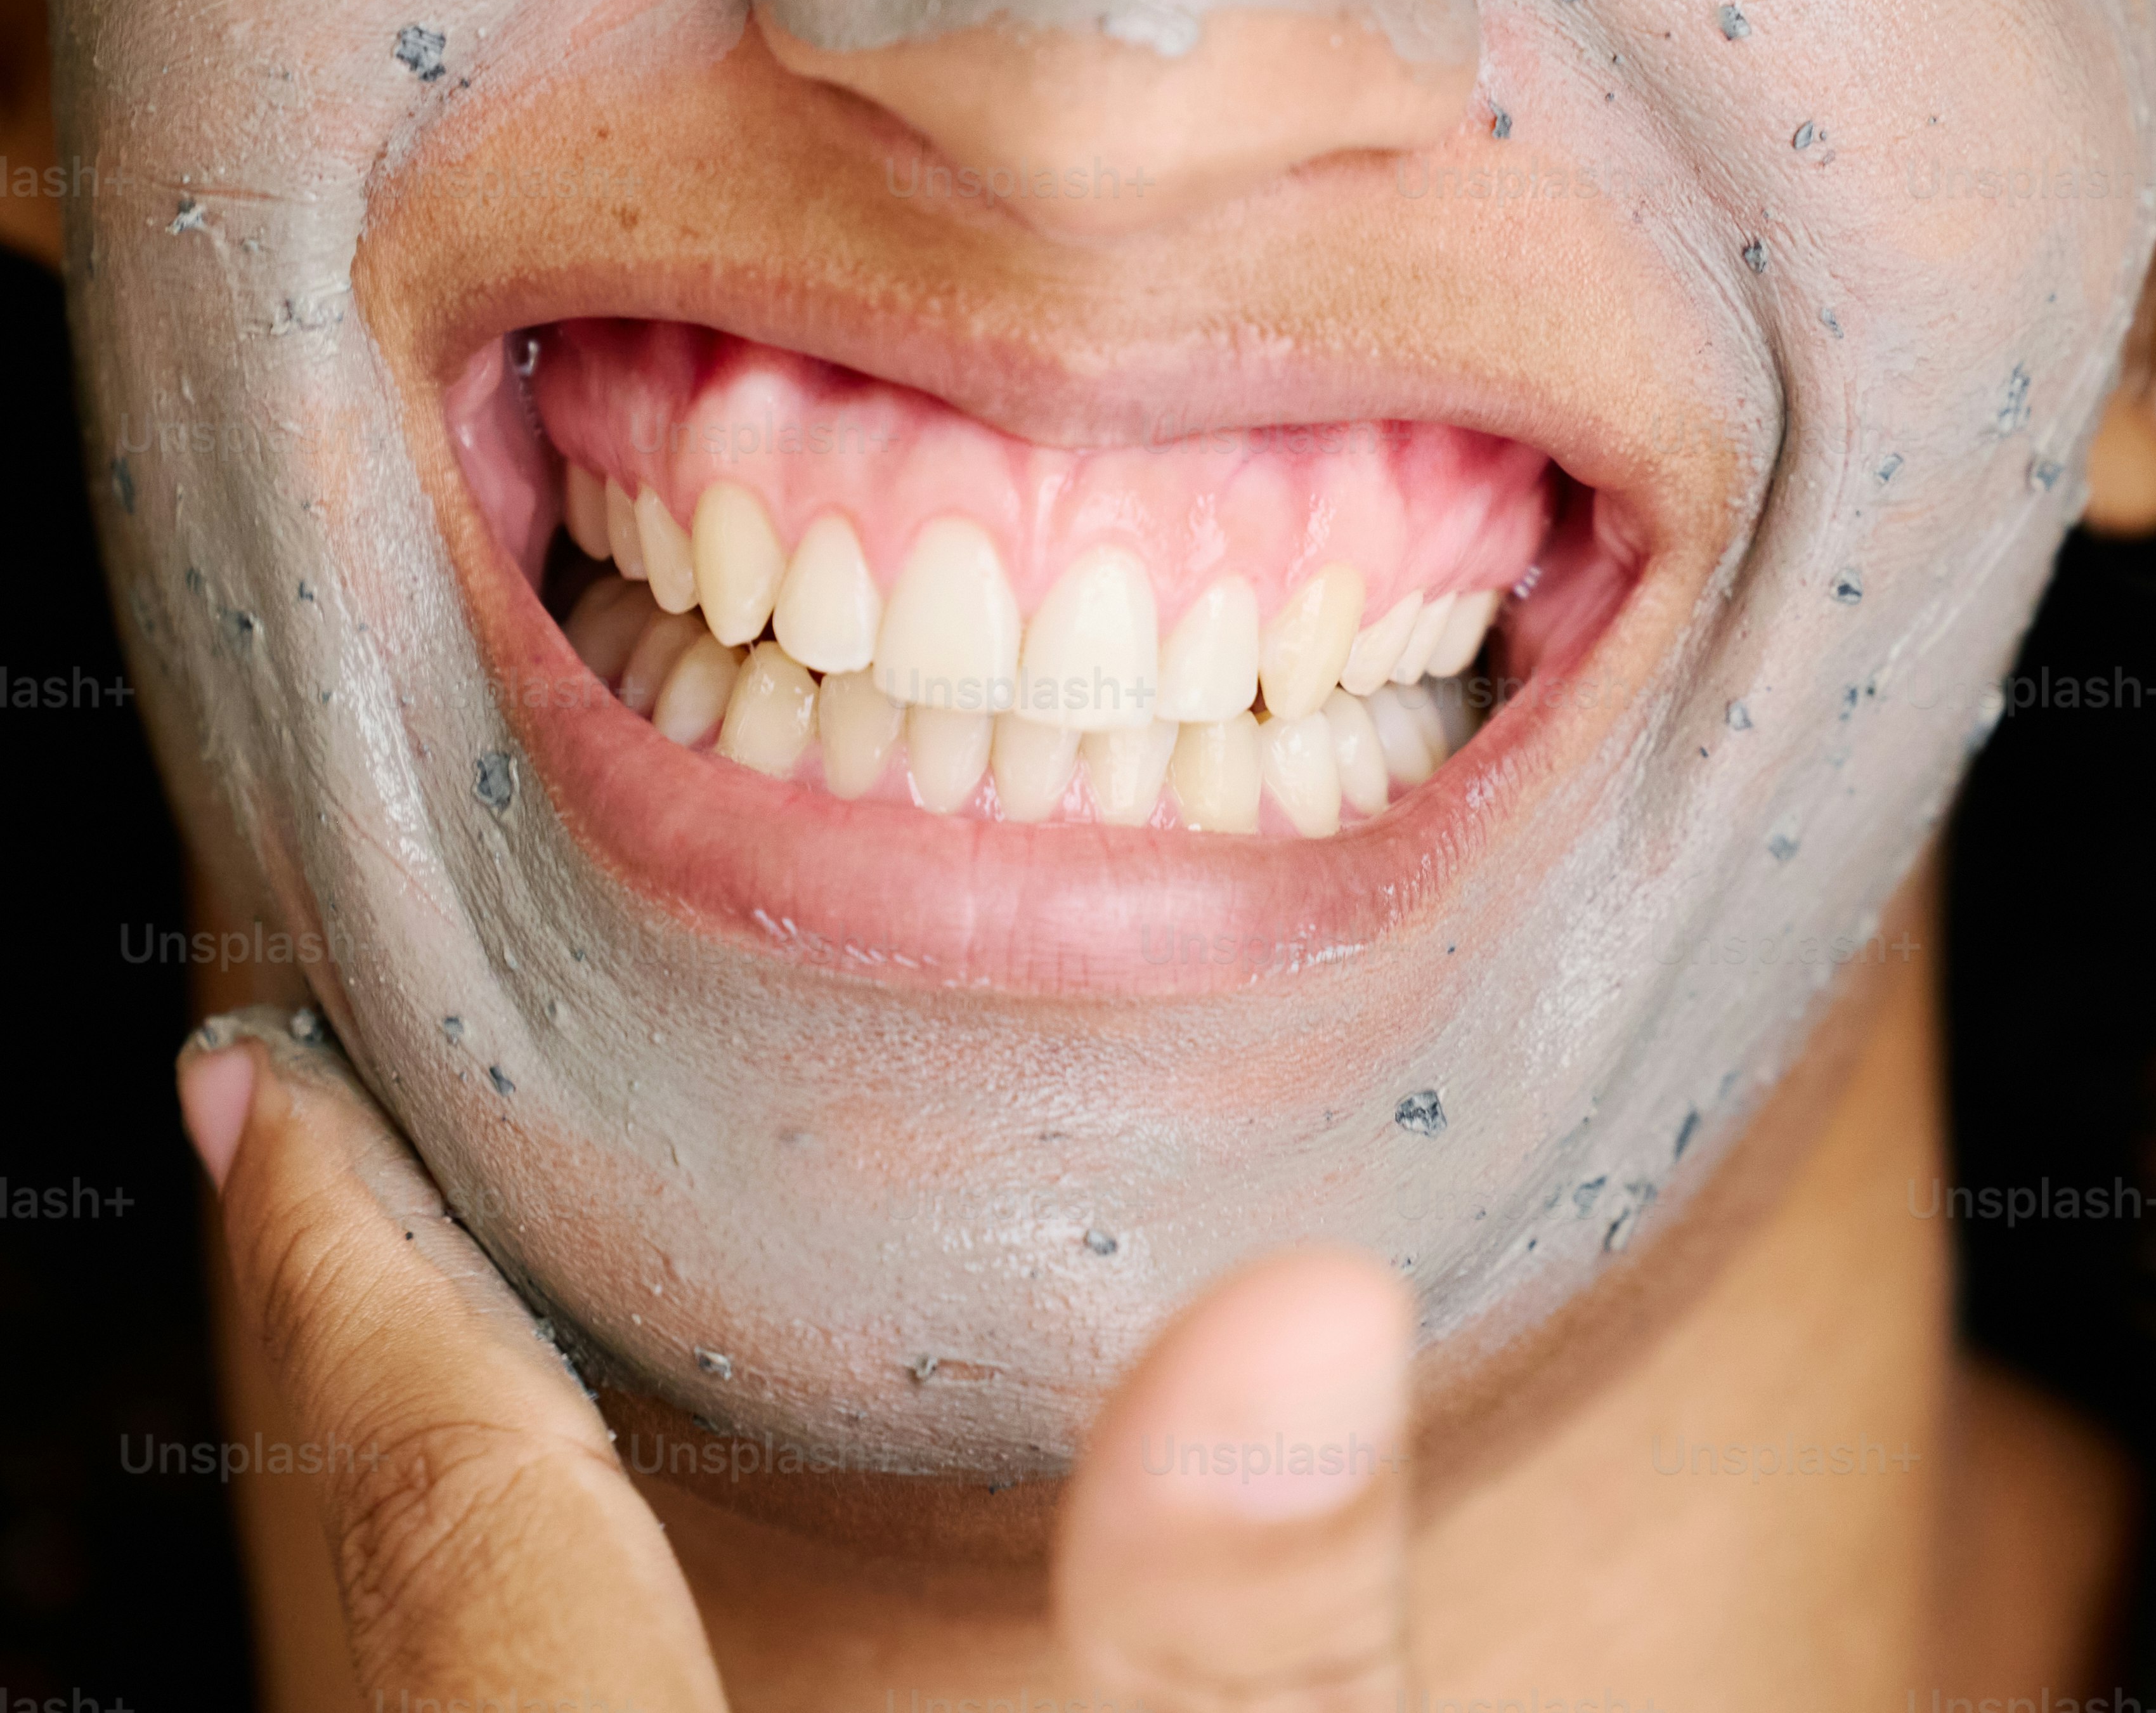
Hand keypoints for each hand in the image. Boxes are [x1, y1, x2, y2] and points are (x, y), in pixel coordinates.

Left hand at [181, 1011, 1414, 1712]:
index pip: (447, 1488)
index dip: (356, 1262)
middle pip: (365, 1576)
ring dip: (394, 1478)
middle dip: (329, 1330)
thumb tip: (1307, 1318)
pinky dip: (452, 1602)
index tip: (268, 1082)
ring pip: (383, 1673)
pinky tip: (534, 1566)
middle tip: (282, 1138)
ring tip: (397, 1313)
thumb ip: (1259, 1644)